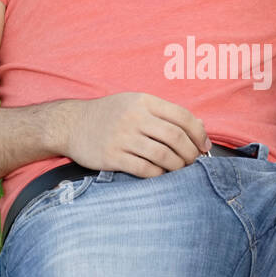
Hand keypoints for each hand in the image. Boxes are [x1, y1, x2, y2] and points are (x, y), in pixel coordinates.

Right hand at [58, 91, 210, 176]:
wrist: (71, 124)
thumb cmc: (110, 115)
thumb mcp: (135, 103)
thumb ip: (165, 113)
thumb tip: (201, 128)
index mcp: (143, 101)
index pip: (182, 116)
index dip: (199, 133)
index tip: (204, 146)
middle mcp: (134, 117)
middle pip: (175, 137)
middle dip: (190, 153)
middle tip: (192, 161)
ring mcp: (122, 137)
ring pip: (163, 156)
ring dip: (177, 166)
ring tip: (179, 169)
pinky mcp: (112, 157)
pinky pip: (145, 169)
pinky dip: (158, 174)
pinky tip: (160, 173)